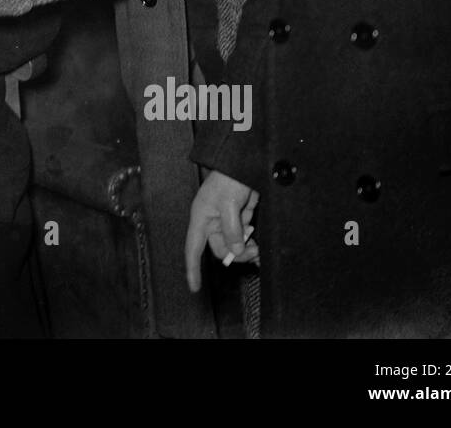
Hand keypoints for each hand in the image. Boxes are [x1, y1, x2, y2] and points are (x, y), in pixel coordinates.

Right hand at [185, 170, 259, 291]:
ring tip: (257, 250)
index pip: (193, 248)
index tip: (195, 287)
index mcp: (201, 218)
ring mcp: (226, 220)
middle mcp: (211, 221)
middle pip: (220, 249)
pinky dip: (250, 243)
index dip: (193, 268)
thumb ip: (231, 229)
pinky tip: (257, 247)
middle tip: (253, 253)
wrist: (244, 162)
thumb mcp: (229, 203)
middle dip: (235, 255)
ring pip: (233, 244)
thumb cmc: (228, 177)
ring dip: (245, 250)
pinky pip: (243, 236)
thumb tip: (236, 249)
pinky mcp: (239, 217)